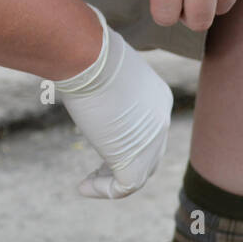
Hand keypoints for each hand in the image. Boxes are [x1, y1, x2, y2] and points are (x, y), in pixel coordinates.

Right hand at [56, 7, 173, 198]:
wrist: (85, 55)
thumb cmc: (86, 51)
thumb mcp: (103, 67)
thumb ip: (103, 83)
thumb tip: (81, 76)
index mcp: (159, 98)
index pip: (149, 131)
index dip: (126, 143)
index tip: (100, 145)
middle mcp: (161, 120)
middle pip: (149, 155)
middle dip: (121, 165)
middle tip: (96, 173)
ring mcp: (151, 141)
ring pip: (139, 173)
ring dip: (111, 182)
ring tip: (88, 184)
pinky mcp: (134, 157)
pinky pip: (125, 186)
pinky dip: (103, 190)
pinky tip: (83, 188)